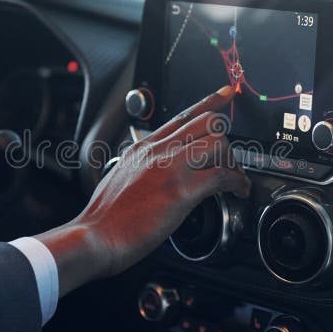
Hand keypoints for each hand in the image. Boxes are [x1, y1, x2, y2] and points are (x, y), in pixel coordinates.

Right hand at [36, 85, 250, 295]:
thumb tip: (158, 171)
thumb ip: (142, 166)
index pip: (183, 115)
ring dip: (234, 163)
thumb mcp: (120, 176)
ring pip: (218, 144)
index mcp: (144, 146)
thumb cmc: (106, 217)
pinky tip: (238, 192)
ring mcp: (169, 168)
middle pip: (207, 123)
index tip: (226, 94)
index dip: (210, 102)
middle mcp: (158, 151)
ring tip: (234, 182)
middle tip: (232, 162)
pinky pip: (221, 176)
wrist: (95, 237)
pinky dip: (237, 183)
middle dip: (228, 141)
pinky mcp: (179, 190)